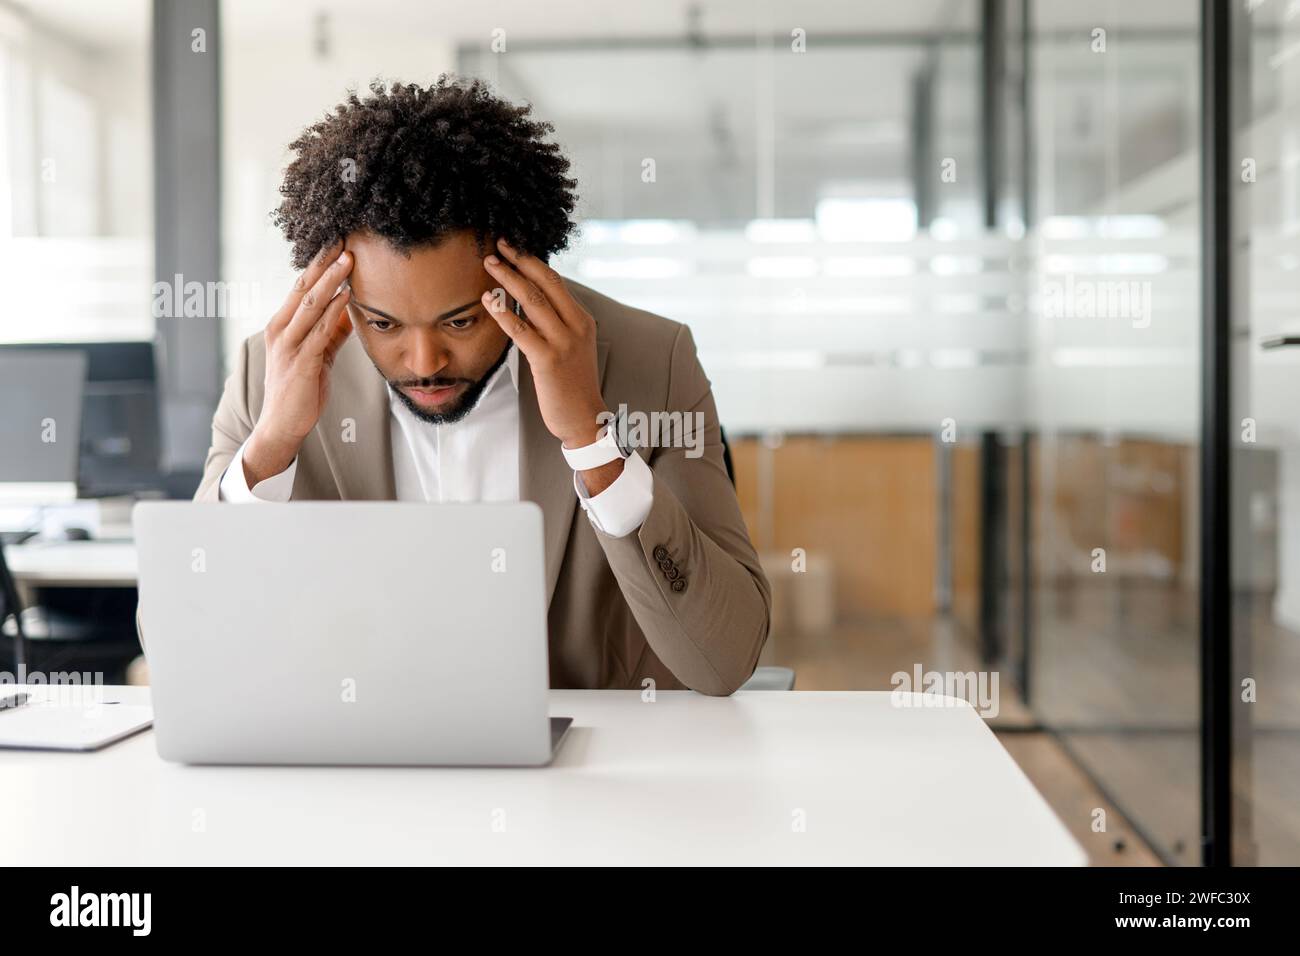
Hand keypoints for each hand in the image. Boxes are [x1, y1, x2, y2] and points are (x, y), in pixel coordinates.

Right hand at [244, 241, 353, 485]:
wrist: (282, 424)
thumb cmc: (300, 389)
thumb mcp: (317, 354)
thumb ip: (331, 331)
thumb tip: (350, 308)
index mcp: (282, 324)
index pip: (301, 286)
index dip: (318, 263)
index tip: (337, 242)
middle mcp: (280, 330)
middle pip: (303, 288)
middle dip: (324, 263)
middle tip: (343, 238)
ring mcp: (288, 346)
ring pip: (310, 305)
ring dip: (331, 280)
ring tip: (349, 259)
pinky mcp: (301, 363)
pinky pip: (320, 331)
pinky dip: (334, 311)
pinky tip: (348, 296)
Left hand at [481, 237, 606, 448]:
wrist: (584, 418)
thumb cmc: (572, 384)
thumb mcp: (572, 346)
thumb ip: (556, 324)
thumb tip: (527, 302)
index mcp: (582, 319)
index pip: (555, 281)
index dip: (532, 261)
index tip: (513, 246)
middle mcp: (576, 326)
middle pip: (545, 282)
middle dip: (519, 260)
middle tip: (497, 244)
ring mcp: (563, 342)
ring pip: (532, 300)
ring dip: (507, 279)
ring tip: (489, 264)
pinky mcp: (548, 360)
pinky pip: (521, 330)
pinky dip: (503, 312)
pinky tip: (489, 301)